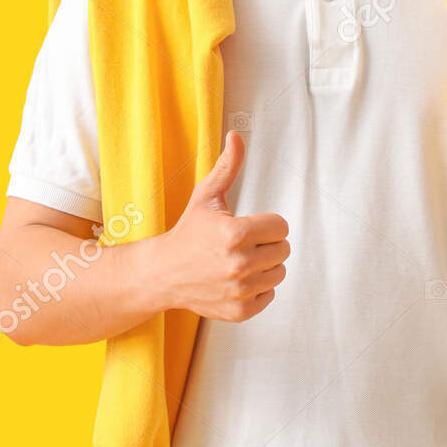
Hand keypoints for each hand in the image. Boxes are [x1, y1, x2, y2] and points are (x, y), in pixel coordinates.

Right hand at [152, 130, 289, 321]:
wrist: (163, 274)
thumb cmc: (188, 232)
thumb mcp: (206, 197)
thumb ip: (227, 167)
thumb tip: (236, 136)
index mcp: (236, 233)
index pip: (281, 227)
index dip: (266, 224)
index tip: (248, 226)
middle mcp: (240, 264)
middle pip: (283, 250)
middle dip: (266, 244)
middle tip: (242, 244)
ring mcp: (241, 290)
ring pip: (279, 273)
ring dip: (264, 267)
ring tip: (239, 262)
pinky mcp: (240, 310)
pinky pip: (270, 295)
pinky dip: (258, 289)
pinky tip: (236, 280)